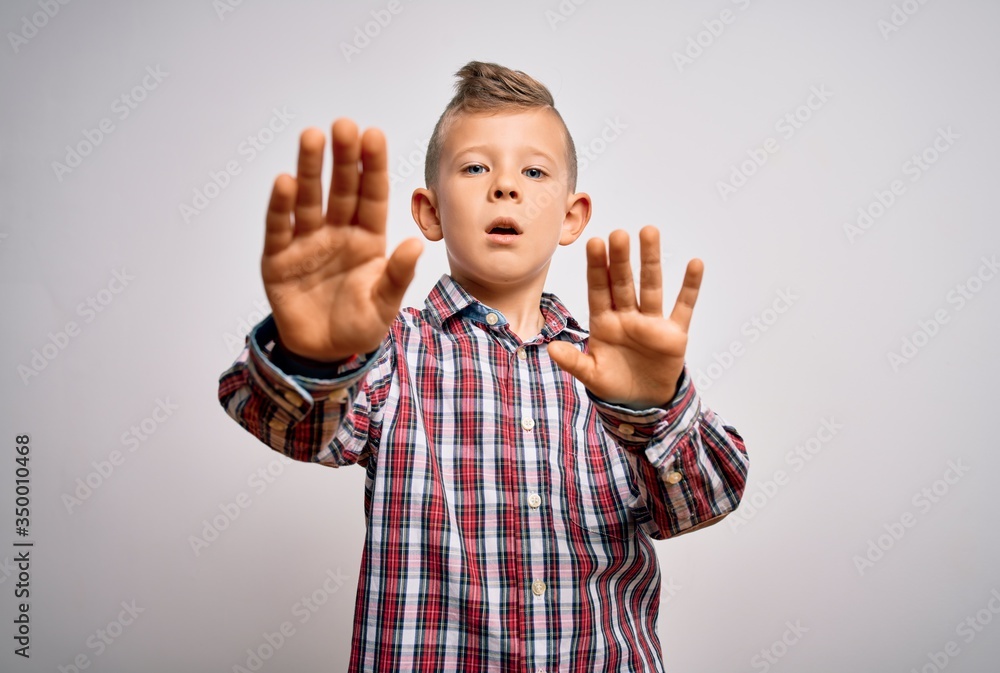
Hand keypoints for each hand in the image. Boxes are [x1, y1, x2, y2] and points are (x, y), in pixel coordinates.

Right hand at [261, 118, 422, 361]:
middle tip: (344, 125)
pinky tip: (285, 181)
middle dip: (342, 157)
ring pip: (309, 199)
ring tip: (311, 137)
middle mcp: (337, 232)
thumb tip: (416, 244)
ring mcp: (307, 242)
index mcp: (368, 238)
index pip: (371, 195)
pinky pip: (280, 227)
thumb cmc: (360, 325)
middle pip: (341, 189)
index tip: (373, 135)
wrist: (325, 354)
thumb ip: (397, 275)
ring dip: (310, 168)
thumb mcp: (384, 304)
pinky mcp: (278, 258)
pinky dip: (281, 206)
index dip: (372, 166)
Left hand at [547, 226, 701, 408]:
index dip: (597, 267)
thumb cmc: (614, 383)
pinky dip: (690, 287)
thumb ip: (574, 362)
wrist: (643, 401)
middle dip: (620, 259)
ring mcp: (651, 322)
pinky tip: (695, 264)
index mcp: (604, 322)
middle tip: (619, 233)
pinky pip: (684, 306)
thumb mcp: (592, 375)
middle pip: (623, 282)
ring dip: (650, 260)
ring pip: (651, 286)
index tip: (594, 242)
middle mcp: (627, 316)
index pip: (598, 289)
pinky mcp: (674, 333)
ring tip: (649, 231)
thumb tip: (551, 349)